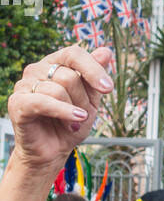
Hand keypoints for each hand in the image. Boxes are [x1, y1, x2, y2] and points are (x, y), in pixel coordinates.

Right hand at [7, 45, 113, 175]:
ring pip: (58, 89)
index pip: (73, 53)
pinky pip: (43, 102)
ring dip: (73, 111)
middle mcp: (37, 69)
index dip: (93, 69)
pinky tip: (74, 121)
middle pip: (69, 76)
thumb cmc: (71, 122)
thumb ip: (95, 76)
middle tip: (82, 116)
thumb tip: (105, 51)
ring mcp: (24, 85)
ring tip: (74, 123)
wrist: (53, 150)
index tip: (108, 88)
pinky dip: (63, 112)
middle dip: (82, 100)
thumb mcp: (90, 99)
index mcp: (54, 63)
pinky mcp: (17, 103)